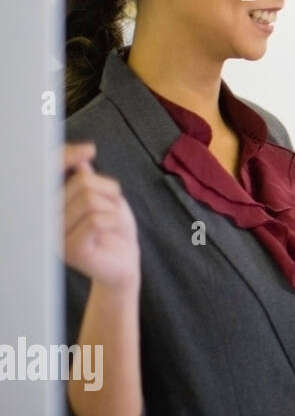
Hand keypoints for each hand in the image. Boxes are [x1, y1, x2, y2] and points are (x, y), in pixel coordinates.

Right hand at [62, 143, 138, 293]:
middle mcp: (49, 219)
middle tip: (114, 208)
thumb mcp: (107, 200)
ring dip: (113, 208)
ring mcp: (57, 236)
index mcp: (53, 205)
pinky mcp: (71, 250)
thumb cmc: (115, 233)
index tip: (88, 149)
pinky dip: (115, 221)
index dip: (66, 157)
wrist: (124, 266)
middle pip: (82, 183)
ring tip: (112, 223)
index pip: (52, 175)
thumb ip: (91, 182)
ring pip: (90, 199)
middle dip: (109, 191)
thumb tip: (81, 160)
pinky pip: (98, 220)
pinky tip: (111, 232)